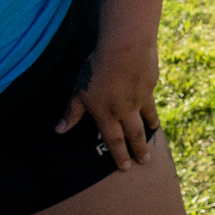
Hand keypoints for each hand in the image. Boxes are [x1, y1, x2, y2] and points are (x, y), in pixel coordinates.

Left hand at [55, 38, 161, 169]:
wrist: (126, 48)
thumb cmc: (97, 68)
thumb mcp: (79, 90)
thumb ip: (72, 111)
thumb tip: (60, 130)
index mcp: (107, 114)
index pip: (113, 140)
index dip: (119, 155)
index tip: (125, 167)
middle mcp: (126, 109)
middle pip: (134, 134)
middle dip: (139, 149)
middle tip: (145, 161)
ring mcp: (141, 97)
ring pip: (147, 117)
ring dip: (150, 127)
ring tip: (154, 134)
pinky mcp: (151, 83)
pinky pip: (150, 96)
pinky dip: (151, 103)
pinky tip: (151, 101)